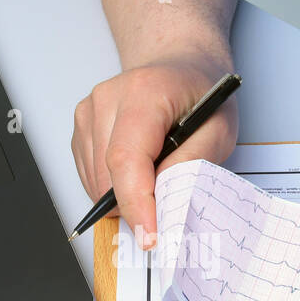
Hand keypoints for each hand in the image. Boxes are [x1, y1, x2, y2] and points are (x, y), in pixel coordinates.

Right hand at [70, 52, 237, 246]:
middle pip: (107, 175)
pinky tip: (138, 168)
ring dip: (124, 196)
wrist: (180, 65)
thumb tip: (166, 204)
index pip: (127, 158)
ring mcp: (88, 111)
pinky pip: (90, 176)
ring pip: (95, 182)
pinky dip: (114, 186)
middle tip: (166, 206)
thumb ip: (192, 165)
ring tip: (156, 172)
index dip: (136, 203)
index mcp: (144, 92)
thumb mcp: (219, 129)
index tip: (149, 235)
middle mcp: (108, 98)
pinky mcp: (80, 127)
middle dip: (135, 205)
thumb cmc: (200, 93)